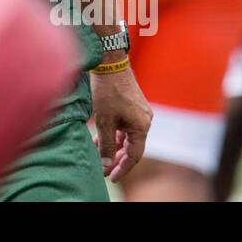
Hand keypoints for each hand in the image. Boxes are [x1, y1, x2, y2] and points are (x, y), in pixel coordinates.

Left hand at [90, 58, 151, 183]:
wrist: (109, 64)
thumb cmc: (108, 92)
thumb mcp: (104, 121)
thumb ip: (105, 144)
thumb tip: (105, 164)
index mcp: (142, 127)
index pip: (134, 155)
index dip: (122, 168)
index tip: (111, 177)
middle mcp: (145, 121)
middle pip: (131, 146)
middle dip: (116, 158)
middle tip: (103, 169)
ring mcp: (140, 113)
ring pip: (126, 136)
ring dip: (112, 145)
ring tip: (97, 152)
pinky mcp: (133, 106)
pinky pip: (124, 125)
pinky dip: (113, 132)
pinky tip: (99, 137)